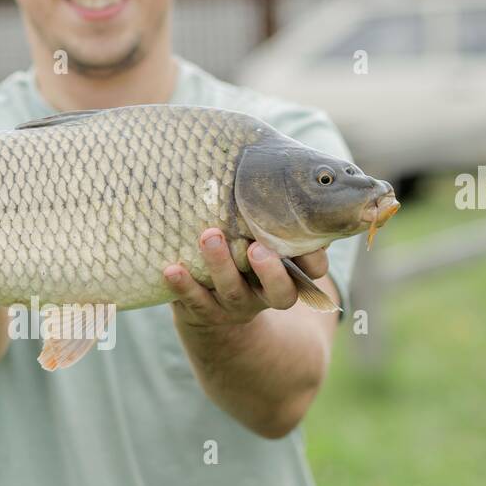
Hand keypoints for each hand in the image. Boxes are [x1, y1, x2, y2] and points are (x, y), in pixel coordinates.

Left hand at [164, 228, 329, 327]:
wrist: (212, 305)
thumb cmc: (243, 254)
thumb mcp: (263, 237)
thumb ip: (277, 215)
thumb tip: (291, 173)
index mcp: (288, 275)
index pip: (313, 272)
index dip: (313, 261)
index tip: (304, 242)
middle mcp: (265, 294)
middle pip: (279, 292)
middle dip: (269, 271)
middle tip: (256, 247)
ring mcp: (235, 306)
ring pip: (233, 292)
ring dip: (220, 265)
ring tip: (209, 236)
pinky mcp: (205, 312)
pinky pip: (196, 302)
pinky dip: (184, 286)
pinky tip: (172, 269)